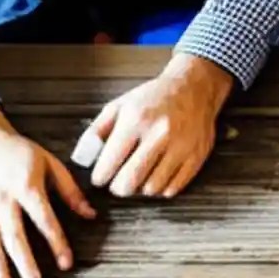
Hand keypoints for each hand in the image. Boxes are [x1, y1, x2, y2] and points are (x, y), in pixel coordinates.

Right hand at [0, 103, 95, 277]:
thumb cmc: (19, 153)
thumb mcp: (50, 165)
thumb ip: (71, 191)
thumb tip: (91, 215)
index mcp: (26, 188)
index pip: (45, 220)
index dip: (57, 243)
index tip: (66, 264)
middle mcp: (2, 201)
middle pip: (15, 237)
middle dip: (25, 264)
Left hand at [86, 54, 231, 197]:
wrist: (194, 88)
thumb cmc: (154, 98)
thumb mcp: (119, 106)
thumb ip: (97, 131)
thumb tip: (82, 158)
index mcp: (136, 120)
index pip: (110, 161)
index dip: (100, 177)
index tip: (99, 179)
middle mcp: (159, 135)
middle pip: (131, 181)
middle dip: (119, 188)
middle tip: (117, 184)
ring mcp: (181, 148)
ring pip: (153, 188)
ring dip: (141, 189)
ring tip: (138, 178)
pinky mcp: (196, 157)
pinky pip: (174, 188)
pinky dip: (161, 189)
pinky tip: (157, 177)